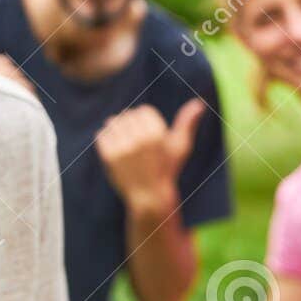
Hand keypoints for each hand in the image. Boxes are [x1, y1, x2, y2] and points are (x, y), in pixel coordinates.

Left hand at [96, 100, 203, 215]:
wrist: (149, 197)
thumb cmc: (167, 170)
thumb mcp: (181, 147)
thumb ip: (188, 123)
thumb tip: (199, 103)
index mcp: (158, 134)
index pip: (143, 110)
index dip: (145, 122)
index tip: (148, 136)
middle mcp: (140, 139)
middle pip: (126, 115)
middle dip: (130, 125)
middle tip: (136, 142)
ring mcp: (123, 148)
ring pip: (112, 122)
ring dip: (117, 129)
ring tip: (125, 143)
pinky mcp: (109, 156)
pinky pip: (101, 134)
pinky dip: (106, 139)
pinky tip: (116, 149)